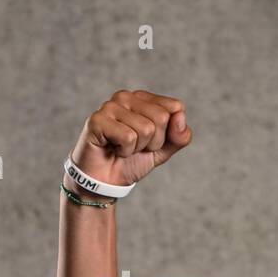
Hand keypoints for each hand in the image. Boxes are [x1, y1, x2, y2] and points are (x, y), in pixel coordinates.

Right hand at [69, 89, 191, 189]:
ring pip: (146, 128)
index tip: (151, 140)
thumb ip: (180, 135)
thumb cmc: (134, 159)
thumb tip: (180, 115)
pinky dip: (125, 151)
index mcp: (144, 99)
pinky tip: (113, 148)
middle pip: (162, 117)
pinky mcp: (97, 119)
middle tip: (136, 146)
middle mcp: (126, 97)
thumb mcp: (165, 150)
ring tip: (123, 148)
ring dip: (138, 148)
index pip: (175, 107)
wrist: (108, 179)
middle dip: (154, 141)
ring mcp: (110, 106)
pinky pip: (128, 137)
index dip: (169, 132)